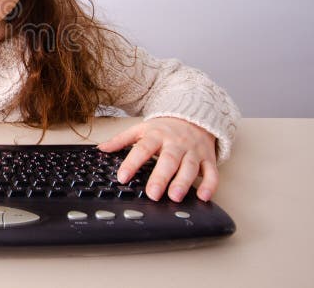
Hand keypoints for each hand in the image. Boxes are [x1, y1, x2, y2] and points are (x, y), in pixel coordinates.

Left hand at [96, 117, 217, 202]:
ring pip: (189, 167)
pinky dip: (210, 185)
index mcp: (156, 135)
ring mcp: (193, 151)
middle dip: (160, 177)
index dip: (132, 163)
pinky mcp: (208, 159)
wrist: (194, 116)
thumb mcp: (141, 129)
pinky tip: (204, 196)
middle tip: (152, 193)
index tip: (122, 177)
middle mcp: (175, 143)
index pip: (142, 149)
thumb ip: (121, 140)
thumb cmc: (164, 128)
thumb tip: (101, 148)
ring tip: (175, 196)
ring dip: (183, 182)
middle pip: (168, 160)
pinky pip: (212, 172)